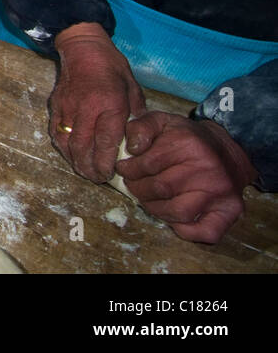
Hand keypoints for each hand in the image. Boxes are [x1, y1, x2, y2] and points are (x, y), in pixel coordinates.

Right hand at [49, 23, 145, 181]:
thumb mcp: (133, 89)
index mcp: (110, 104)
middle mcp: (87, 109)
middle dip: (89, 168)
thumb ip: (136, 115)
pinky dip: (62, 147)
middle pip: (83, 147)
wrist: (82, 48)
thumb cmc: (112, 67)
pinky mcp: (56, 106)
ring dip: (74, 161)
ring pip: (66, 143)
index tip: (109, 174)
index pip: (106, 141)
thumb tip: (137, 140)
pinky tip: (70, 154)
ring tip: (84, 171)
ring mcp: (68, 108)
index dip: (106, 163)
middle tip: (97, 178)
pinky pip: (56, 132)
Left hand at [118, 112, 256, 242]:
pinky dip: (186, 231)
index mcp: (189, 144)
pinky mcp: (230, 210)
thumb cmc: (186, 138)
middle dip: (138, 189)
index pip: (148, 164)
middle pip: (160, 189)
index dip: (129, 169)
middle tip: (133, 185)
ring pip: (177, 211)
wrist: (225, 149)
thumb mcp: (161, 121)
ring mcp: (221, 192)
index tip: (123, 170)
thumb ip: (140, 128)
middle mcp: (207, 169)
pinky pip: (206, 231)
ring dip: (155, 209)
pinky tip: (173, 219)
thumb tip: (131, 148)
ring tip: (148, 199)